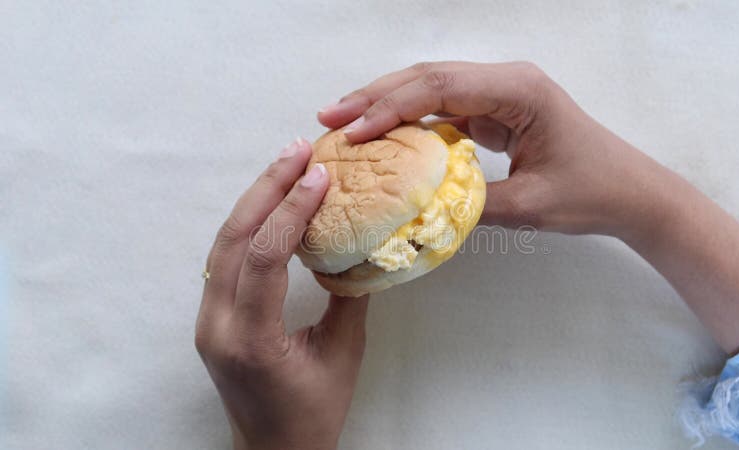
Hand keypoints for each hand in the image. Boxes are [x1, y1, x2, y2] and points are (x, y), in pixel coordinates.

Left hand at [195, 138, 368, 449]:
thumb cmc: (313, 413)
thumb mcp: (343, 353)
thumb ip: (348, 294)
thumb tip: (360, 240)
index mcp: (250, 339)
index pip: (264, 257)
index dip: (292, 209)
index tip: (320, 176)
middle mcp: (217, 326)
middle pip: (233, 239)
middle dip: (266, 188)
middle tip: (299, 151)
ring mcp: (207, 320)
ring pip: (223, 244)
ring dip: (255, 200)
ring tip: (286, 165)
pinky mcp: (212, 316)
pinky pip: (226, 258)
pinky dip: (250, 224)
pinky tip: (272, 203)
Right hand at [318, 61, 738, 353]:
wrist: (631, 192)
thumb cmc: (591, 193)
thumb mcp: (530, 205)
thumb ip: (471, 202)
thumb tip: (414, 207)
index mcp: (518, 91)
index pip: (439, 88)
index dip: (390, 107)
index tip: (353, 131)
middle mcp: (506, 80)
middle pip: (427, 77)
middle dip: (375, 96)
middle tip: (328, 116)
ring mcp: (501, 92)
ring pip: (431, 86)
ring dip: (386, 102)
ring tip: (342, 120)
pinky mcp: (497, 110)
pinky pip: (443, 106)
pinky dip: (409, 118)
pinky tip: (381, 132)